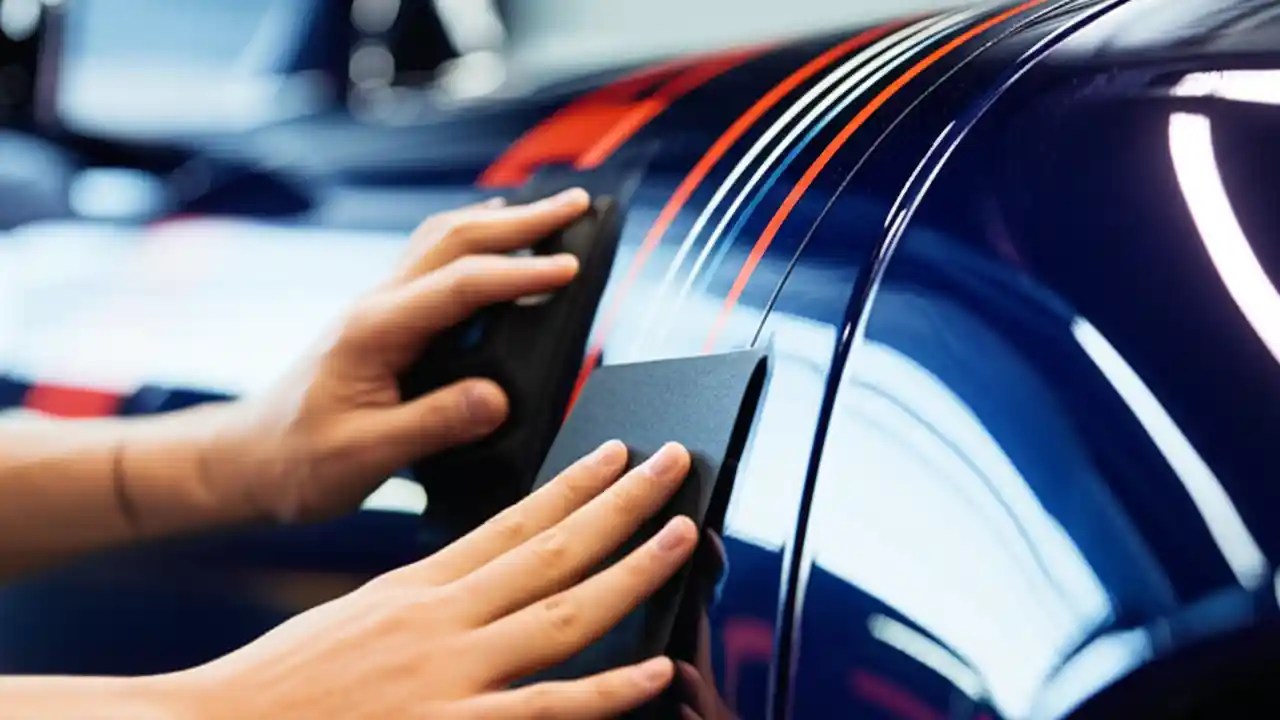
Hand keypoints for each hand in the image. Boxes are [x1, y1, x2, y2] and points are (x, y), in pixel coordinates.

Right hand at [174, 441, 696, 718]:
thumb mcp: (358, 616)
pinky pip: (546, 708)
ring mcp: (450, 674)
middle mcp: (442, 618)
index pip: (513, 519)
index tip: (618, 450)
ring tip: (685, 534)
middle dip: (623, 503)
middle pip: (552, 549)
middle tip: (677, 461)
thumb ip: (428, 597)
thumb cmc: (286, 682)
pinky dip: (608, 690)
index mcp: (417, 585)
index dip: (574, 483)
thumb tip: (491, 572)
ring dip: (632, 570)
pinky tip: (657, 668)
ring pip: (564, 614)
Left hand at [211, 189, 591, 522]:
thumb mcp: (364, 456)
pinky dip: (474, 242)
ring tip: (549, 212)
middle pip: (455, 238)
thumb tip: (496, 399)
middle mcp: (377, 305)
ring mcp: (379, 308)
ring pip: (443, 239)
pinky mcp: (383, 321)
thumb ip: (433, 425)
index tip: (571, 269)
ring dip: (499, 220)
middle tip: (577, 204)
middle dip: (521, 219)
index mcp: (375, 331)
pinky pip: (434, 263)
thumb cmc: (297, 462)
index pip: (461, 285)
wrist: (247, 460)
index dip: (520, 274)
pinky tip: (495, 245)